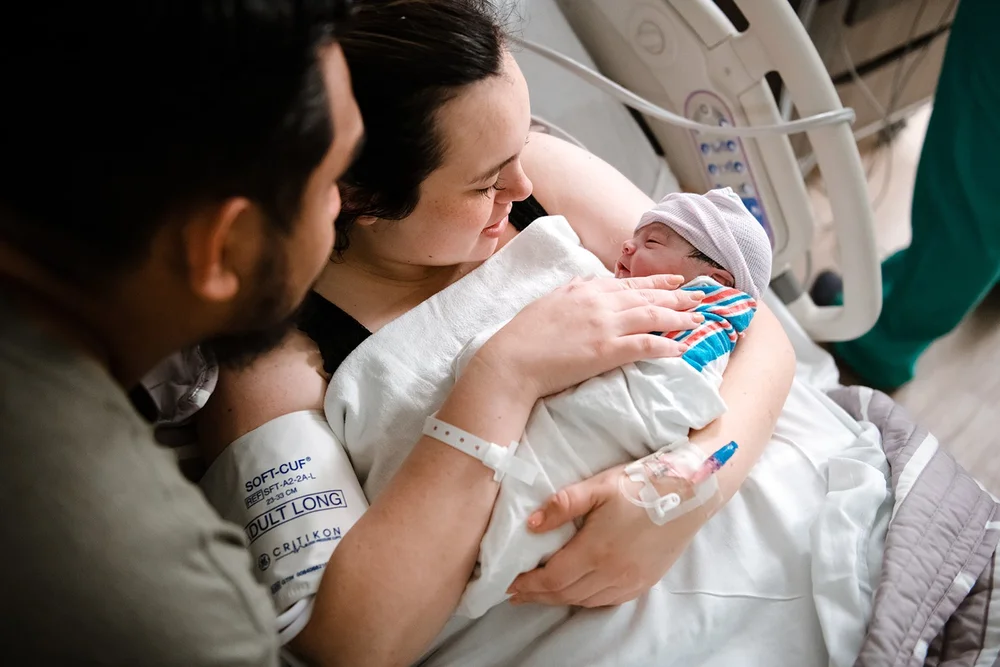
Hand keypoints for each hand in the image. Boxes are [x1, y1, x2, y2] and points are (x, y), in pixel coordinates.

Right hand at [473, 274, 704, 399]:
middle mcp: (599, 302)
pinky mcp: (606, 350)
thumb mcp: (549, 301)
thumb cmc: (523, 335)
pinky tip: (682, 347)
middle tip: (700, 297)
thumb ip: (571, 290)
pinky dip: (667, 345)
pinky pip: (646, 345)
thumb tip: (585, 282)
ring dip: (680, 317)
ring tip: (699, 320)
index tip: (676, 281)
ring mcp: (604, 325)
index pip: (629, 283)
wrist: (511, 360)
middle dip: (677, 295)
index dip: (657, 282)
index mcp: (585, 289)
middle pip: (648, 296)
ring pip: (653, 316)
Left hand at [506, 464, 713, 606]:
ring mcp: (630, 581)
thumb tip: (531, 525)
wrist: (690, 493)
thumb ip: (562, 505)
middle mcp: (612, 573)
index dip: (528, 585)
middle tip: (516, 593)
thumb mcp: (599, 486)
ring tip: (540, 594)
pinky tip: (577, 593)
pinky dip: (586, 600)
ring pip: (586, 600)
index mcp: (596, 551)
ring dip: (560, 599)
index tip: (508, 584)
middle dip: (538, 596)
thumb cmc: (642, 484)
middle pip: (565, 594)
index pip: (552, 579)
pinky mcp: (645, 582)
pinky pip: (607, 600)